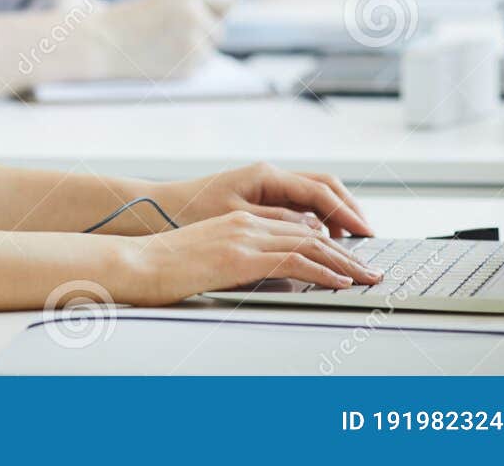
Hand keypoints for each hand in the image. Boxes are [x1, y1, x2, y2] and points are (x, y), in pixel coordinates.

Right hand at [87, 0, 236, 78]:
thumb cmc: (137, 19)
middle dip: (204, 34)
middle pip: (221, 30)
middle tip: (173, 33)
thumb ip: (201, 5)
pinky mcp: (186, 65)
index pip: (229, 2)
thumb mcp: (170, 0)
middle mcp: (193, 13)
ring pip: (210, 51)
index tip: (202, 16)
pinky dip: (184, 65)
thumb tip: (232, 22)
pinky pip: (198, 66)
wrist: (105, 42)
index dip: (215, 11)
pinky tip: (162, 57)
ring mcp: (191, 41)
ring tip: (164, 45)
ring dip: (193, 51)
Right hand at [118, 209, 382, 304]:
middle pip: (310, 231)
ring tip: (366, 277)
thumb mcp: (205, 258)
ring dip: (344, 261)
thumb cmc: (160, 265)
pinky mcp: (240, 255)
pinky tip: (340, 282)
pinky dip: (323, 270)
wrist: (133, 262)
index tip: (348, 260)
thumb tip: (264, 275)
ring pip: (309, 242)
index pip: (295, 226)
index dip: (327, 243)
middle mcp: (245, 221)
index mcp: (237, 220)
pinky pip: (294, 259)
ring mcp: (243, 236)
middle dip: (345, 251)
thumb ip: (236, 259)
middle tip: (370, 269)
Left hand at [159, 161, 373, 237]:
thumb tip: (316, 229)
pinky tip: (323, 240)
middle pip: (324, 188)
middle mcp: (269, 176)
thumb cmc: (189, 212)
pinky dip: (317, 220)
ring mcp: (265, 185)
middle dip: (349, 211)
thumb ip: (279, 222)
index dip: (347, 214)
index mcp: (266, 176)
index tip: (366, 235)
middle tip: (367, 239)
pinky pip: (298, 205)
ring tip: (351, 243)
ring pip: (314, 196)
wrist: (155, 209)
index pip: (320, 192)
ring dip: (336, 216)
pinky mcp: (259, 198)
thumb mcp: (237, 219)